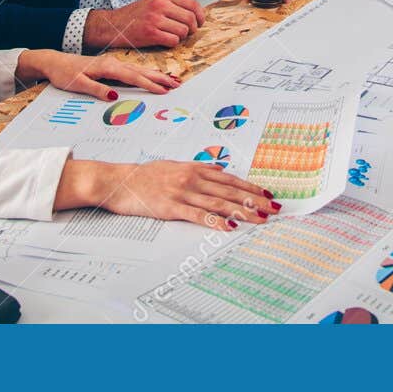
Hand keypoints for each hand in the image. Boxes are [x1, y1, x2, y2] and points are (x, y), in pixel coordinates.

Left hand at [18, 50, 181, 98]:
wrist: (54, 61)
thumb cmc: (64, 73)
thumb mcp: (77, 84)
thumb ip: (96, 89)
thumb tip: (114, 95)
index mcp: (107, 67)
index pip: (132, 77)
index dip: (149, 84)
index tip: (164, 90)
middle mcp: (113, 63)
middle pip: (141, 71)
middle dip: (160, 78)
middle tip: (177, 84)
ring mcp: (113, 63)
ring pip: (139, 70)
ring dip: (156, 74)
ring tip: (171, 79)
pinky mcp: (110, 66)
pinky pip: (132, 70)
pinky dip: (145, 73)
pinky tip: (152, 75)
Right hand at [56, 160, 278, 230]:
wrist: (118, 181)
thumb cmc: (144, 175)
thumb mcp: (174, 165)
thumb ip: (197, 168)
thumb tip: (218, 169)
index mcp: (194, 168)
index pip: (229, 179)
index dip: (250, 188)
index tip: (267, 195)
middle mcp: (192, 178)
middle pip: (230, 191)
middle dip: (254, 201)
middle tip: (274, 209)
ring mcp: (182, 192)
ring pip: (218, 203)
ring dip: (242, 211)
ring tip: (260, 219)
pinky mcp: (171, 207)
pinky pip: (197, 215)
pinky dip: (215, 220)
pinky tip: (228, 226)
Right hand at [84, 0, 206, 49]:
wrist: (112, 25)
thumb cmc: (134, 15)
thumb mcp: (153, 1)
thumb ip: (172, 5)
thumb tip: (194, 14)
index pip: (192, 4)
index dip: (200, 16)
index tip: (200, 22)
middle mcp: (160, 5)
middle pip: (190, 19)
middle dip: (193, 29)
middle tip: (187, 33)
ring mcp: (155, 19)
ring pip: (183, 31)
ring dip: (181, 37)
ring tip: (172, 36)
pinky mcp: (151, 33)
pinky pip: (173, 40)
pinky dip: (172, 43)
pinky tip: (165, 41)